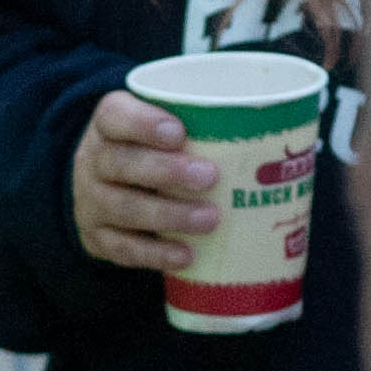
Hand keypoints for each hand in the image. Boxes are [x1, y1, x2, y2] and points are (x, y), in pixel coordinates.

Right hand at [73, 90, 219, 270]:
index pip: (114, 115)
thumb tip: (279, 128)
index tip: (179, 133)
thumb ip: (199, 124)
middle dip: (165, 171)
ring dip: (168, 215)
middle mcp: (92, 160)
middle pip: (119, 162)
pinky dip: (156, 253)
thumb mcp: (160, 130)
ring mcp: (91, 202)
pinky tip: (186, 255)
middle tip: (209, 177)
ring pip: (122, 207)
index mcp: (108, 125)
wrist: (102, 190)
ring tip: (210, 219)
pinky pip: (123, 248)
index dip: (143, 124)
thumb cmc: (150, 152)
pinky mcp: (97, 238)